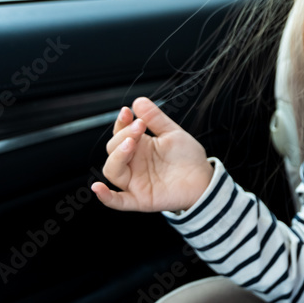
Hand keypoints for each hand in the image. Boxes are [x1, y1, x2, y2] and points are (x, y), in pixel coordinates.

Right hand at [91, 97, 214, 212]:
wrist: (205, 179)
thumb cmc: (187, 158)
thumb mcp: (173, 134)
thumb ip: (156, 119)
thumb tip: (138, 101)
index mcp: (138, 147)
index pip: (120, 134)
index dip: (121, 123)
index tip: (127, 112)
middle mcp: (133, 164)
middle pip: (113, 150)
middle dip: (122, 136)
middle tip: (139, 126)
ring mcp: (135, 182)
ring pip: (112, 171)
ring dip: (117, 156)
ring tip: (130, 143)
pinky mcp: (141, 199)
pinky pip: (118, 201)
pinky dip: (106, 197)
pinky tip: (98, 188)